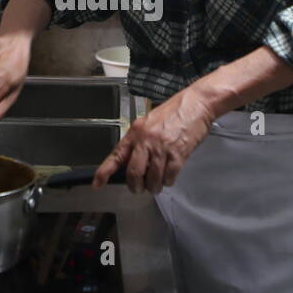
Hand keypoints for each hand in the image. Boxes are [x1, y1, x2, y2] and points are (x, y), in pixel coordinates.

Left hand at [93, 84, 216, 192]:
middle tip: (138, 189)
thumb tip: (131, 161)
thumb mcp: (149, 123)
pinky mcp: (178, 154)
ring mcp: (162, 148)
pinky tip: (169, 177)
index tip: (97, 183)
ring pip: (152, 179)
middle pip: (134, 173)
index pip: (116, 156)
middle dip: (135, 186)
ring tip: (156, 185)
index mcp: (136, 132)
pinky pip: (169, 177)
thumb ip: (139, 141)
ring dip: (154, 187)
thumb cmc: (174, 112)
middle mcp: (146, 141)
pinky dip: (168, 181)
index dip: (104, 172)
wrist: (195, 103)